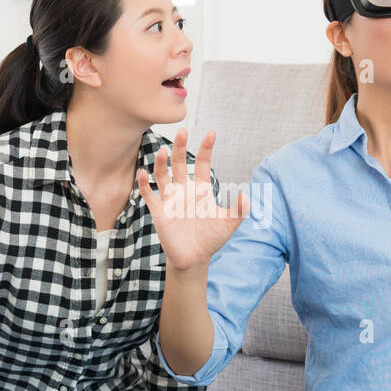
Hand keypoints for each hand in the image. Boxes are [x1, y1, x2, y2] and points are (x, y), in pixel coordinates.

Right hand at [137, 127, 249, 271]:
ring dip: (162, 162)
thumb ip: (238, 210)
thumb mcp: (228, 224)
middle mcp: (184, 189)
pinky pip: (149, 195)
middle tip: (182, 131)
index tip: (211, 134)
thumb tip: (247, 196)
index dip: (206, 149)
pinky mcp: (159, 211)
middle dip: (180, 147)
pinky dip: (144, 184)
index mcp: (200, 189)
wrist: (195, 258)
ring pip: (163, 175)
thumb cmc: (211, 239)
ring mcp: (170, 199)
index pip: (202, 163)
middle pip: (179, 163)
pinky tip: (144, 173)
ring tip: (164, 151)